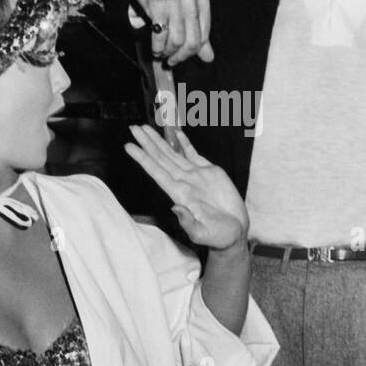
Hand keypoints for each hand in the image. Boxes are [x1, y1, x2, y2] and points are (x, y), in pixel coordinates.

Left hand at [125, 124, 246, 249]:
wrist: (236, 231)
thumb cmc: (219, 236)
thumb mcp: (203, 234)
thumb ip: (189, 223)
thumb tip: (175, 208)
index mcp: (180, 194)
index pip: (156, 171)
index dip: (142, 158)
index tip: (129, 146)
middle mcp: (184, 182)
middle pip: (161, 158)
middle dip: (147, 143)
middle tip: (133, 128)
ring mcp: (196, 176)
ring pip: (173, 153)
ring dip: (159, 141)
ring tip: (145, 128)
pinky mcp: (210, 172)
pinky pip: (193, 154)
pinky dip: (184, 143)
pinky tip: (175, 134)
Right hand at [132, 0, 214, 65]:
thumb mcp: (190, 11)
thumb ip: (199, 35)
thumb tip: (209, 58)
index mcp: (203, 3)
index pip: (202, 38)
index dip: (191, 53)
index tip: (181, 57)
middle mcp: (191, 2)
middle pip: (191, 42)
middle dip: (180, 56)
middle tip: (171, 61)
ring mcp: (175, 3)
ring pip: (176, 41)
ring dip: (167, 52)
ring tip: (161, 53)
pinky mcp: (158, 6)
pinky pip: (160, 36)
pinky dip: (157, 47)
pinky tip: (155, 48)